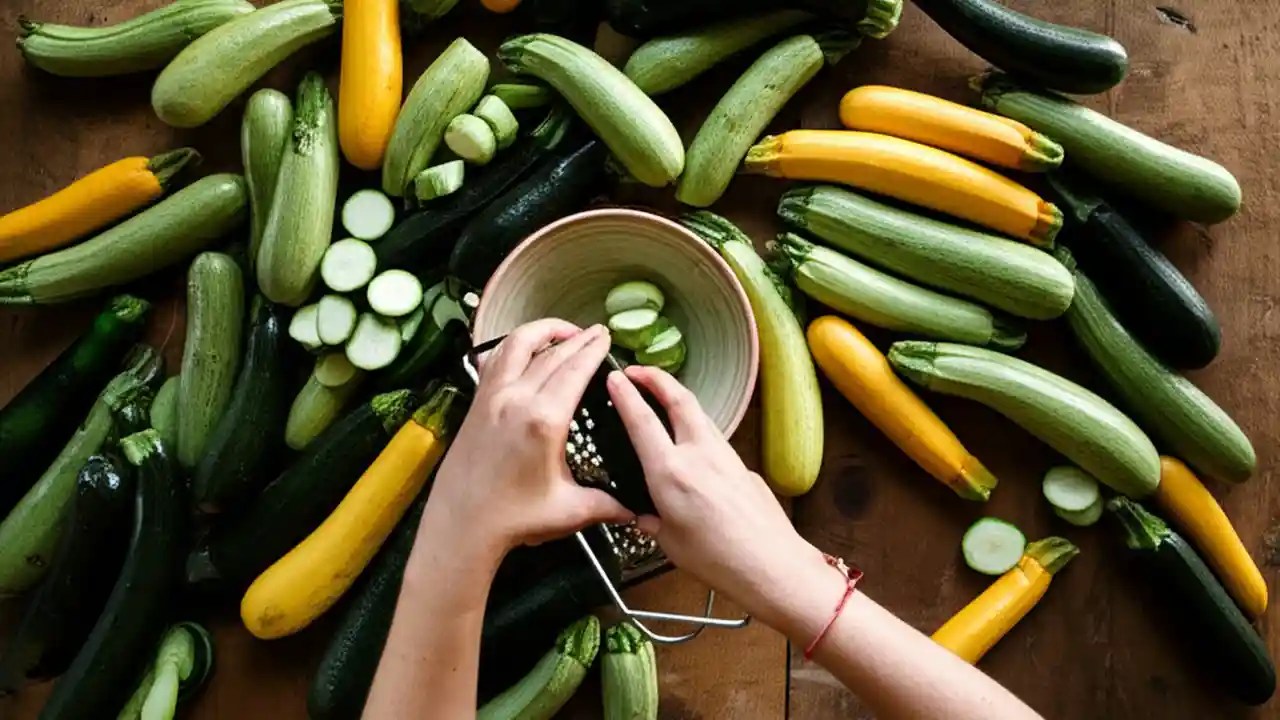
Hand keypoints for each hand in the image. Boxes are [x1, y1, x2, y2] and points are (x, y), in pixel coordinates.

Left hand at [423, 320, 634, 565]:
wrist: (461, 525)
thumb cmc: (514, 519)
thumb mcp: (569, 511)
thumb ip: (606, 504)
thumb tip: (635, 509)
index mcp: (544, 420)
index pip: (575, 370)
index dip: (593, 350)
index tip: (606, 337)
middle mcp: (516, 399)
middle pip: (552, 354)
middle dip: (577, 338)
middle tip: (596, 331)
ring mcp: (492, 396)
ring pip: (518, 345)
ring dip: (543, 331)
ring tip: (564, 331)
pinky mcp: (476, 402)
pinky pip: (496, 359)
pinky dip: (514, 345)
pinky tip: (525, 348)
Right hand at [607, 366, 820, 618]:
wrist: (772, 565)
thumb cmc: (717, 561)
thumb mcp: (670, 543)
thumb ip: (653, 521)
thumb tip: (645, 515)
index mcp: (670, 473)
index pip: (642, 421)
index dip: (626, 394)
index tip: (615, 377)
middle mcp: (699, 454)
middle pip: (679, 398)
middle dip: (657, 377)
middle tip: (639, 370)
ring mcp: (726, 457)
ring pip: (700, 415)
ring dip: (679, 400)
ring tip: (663, 399)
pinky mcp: (744, 467)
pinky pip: (715, 440)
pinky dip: (698, 430)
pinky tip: (692, 446)